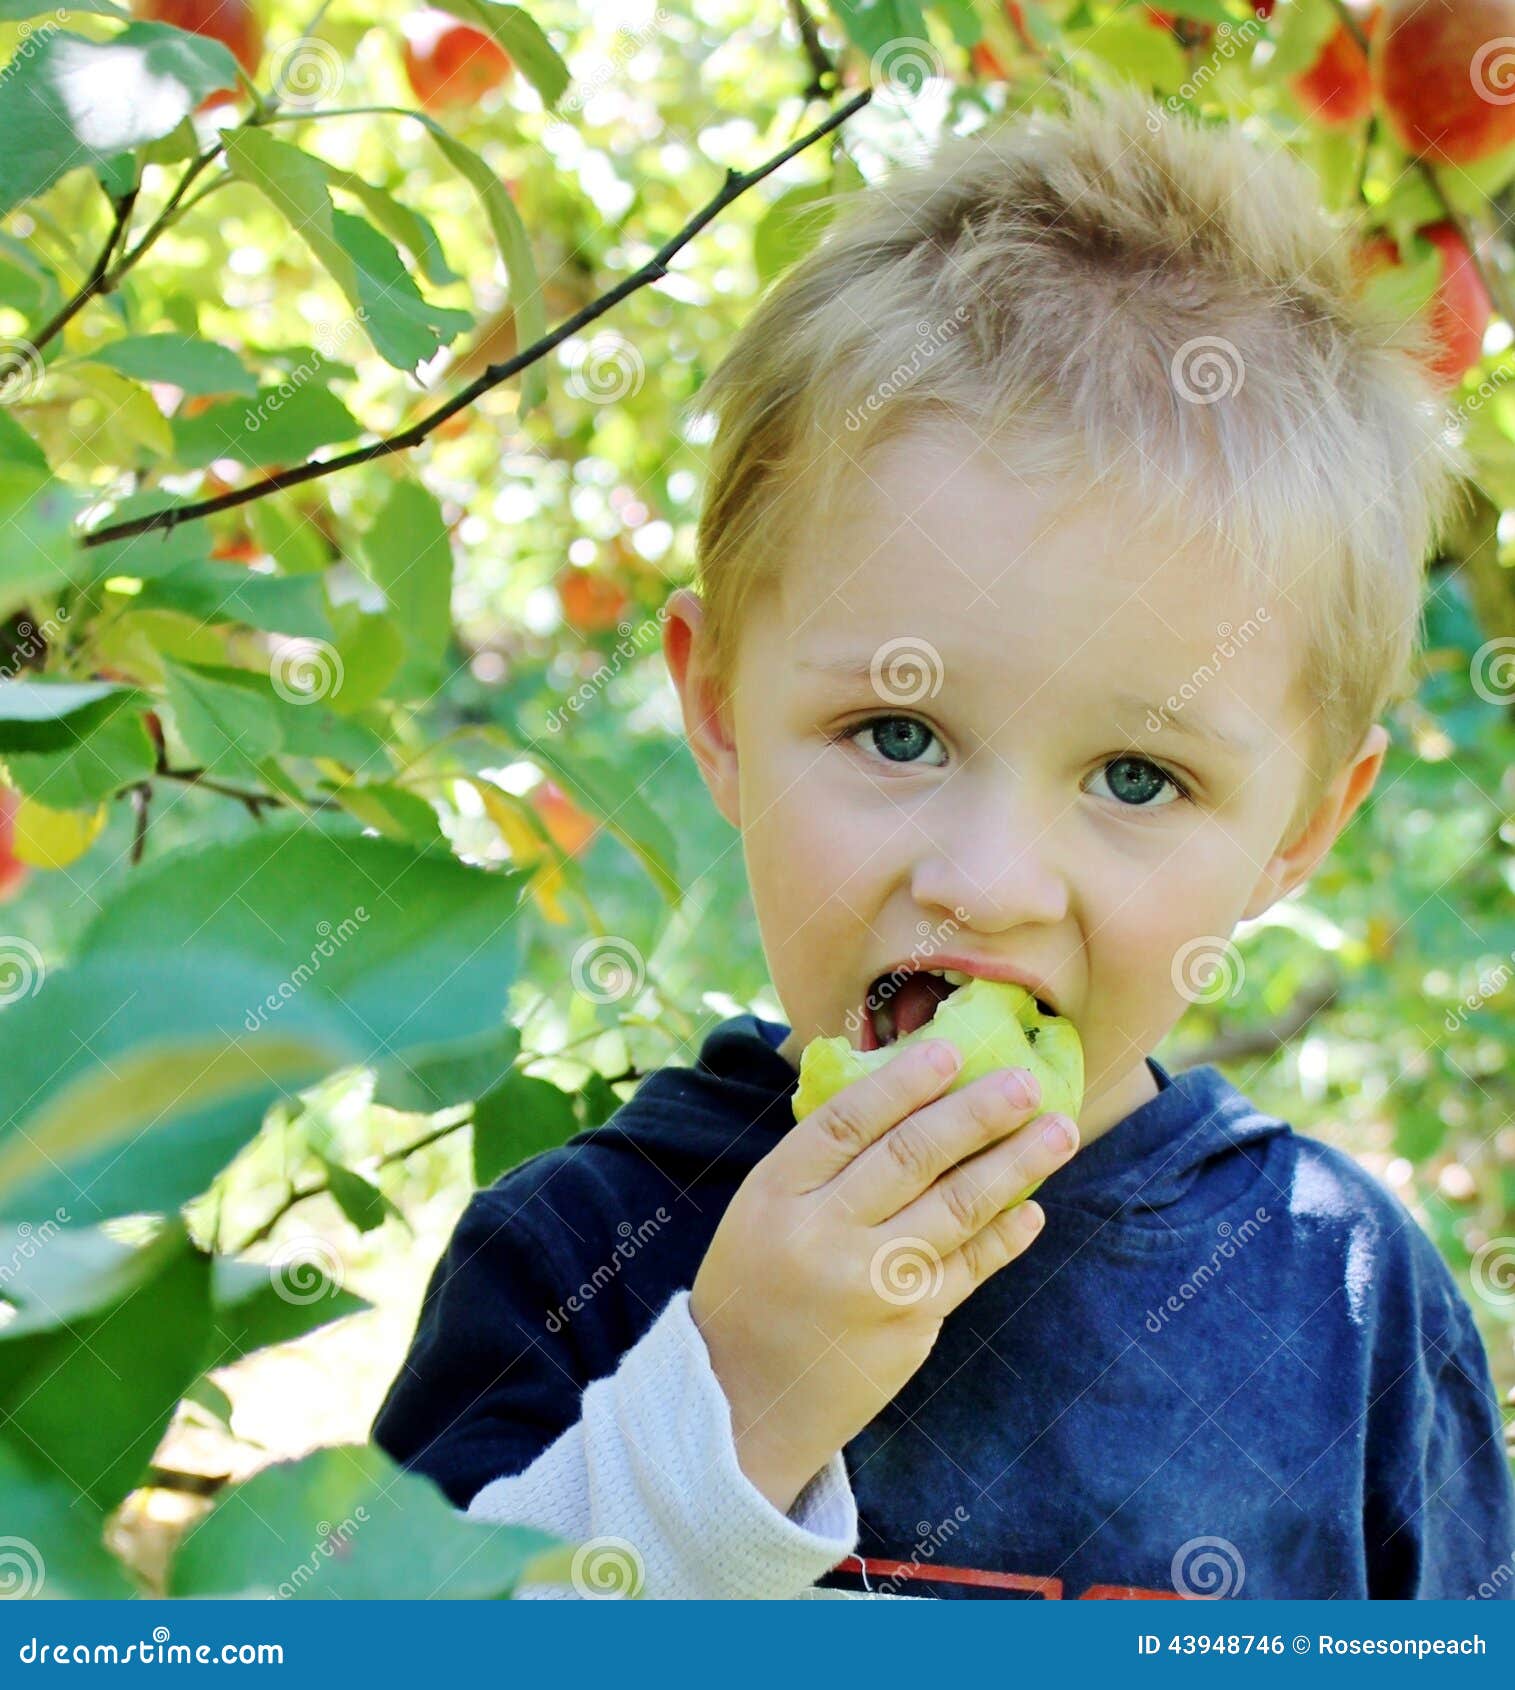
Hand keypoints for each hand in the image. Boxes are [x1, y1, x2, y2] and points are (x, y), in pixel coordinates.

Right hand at [688, 1037, 1078, 1514]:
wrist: (739, 1405)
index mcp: (775, 1193)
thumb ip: (819, 1165)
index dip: (904, 1083)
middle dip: (977, 1113)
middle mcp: (822, 1234)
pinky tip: (1033, 1208)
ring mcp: (870, 1283)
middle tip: (1027, 1083)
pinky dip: (1005, 1234)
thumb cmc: (754, 1289)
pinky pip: (970, 1268)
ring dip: (1014, 1164)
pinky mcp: (908, 1326)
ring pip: (956, 1207)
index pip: (848, 1121)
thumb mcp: (760, 1214)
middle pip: (912, 1156)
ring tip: (1058, 1131)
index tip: (952, 1052)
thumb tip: (904, 1095)